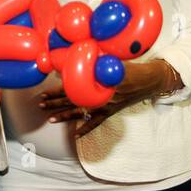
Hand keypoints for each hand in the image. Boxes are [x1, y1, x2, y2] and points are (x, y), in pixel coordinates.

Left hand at [37, 60, 180, 136]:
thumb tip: (72, 55)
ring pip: (81, 113)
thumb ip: (95, 59)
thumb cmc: (131, 66)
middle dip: (56, 103)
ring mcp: (107, 106)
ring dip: (65, 116)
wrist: (150, 80)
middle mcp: (102, 96)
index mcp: (100, 82)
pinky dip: (86, 129)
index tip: (45, 92)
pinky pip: (96, 123)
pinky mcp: (111, 112)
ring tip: (50, 119)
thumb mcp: (112, 58)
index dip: (58, 90)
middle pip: (74, 101)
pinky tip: (76, 135)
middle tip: (41, 104)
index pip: (74, 87)